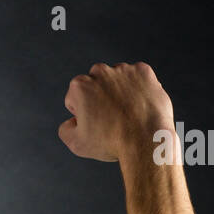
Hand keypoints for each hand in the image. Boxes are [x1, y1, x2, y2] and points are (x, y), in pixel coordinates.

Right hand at [57, 62, 173, 161]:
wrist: (148, 140)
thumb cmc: (111, 143)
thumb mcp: (77, 143)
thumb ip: (65, 129)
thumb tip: (72, 120)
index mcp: (79, 85)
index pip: (75, 98)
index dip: (84, 114)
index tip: (96, 124)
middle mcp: (100, 72)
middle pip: (95, 85)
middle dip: (100, 98)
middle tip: (112, 119)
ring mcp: (123, 70)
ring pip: (116, 80)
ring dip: (119, 92)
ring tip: (128, 114)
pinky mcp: (144, 71)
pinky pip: (137, 78)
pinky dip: (137, 89)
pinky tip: (139, 106)